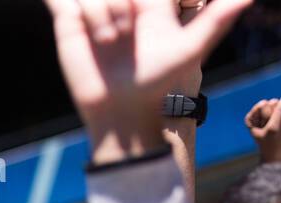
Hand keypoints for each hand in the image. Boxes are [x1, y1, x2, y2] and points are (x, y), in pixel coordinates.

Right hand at [45, 0, 251, 161]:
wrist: (122, 113)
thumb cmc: (160, 84)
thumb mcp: (192, 47)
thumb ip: (219, 18)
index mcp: (152, 3)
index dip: (143, 1)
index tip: (144, 18)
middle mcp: (123, 5)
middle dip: (121, 4)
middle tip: (128, 29)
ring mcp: (95, 13)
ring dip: (102, 14)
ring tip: (110, 40)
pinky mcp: (68, 23)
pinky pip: (62, 0)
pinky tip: (66, 5)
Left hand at [246, 94, 280, 163]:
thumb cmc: (273, 144)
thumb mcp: (273, 127)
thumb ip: (280, 110)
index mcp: (251, 118)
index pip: (262, 106)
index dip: (267, 118)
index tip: (265, 129)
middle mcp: (261, 115)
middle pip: (273, 103)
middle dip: (276, 116)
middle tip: (274, 130)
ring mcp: (274, 116)